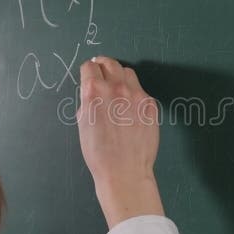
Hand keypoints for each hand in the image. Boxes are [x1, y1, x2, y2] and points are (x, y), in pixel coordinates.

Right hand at [77, 56, 163, 228]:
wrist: (124, 171)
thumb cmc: (98, 153)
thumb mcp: (83, 124)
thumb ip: (87, 102)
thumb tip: (92, 92)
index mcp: (94, 91)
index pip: (89, 66)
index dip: (88, 70)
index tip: (89, 73)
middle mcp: (115, 87)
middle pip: (110, 63)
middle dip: (103, 65)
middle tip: (102, 71)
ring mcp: (136, 94)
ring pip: (128, 72)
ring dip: (120, 76)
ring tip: (117, 89)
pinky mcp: (150, 104)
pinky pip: (140, 90)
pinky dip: (133, 94)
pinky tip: (130, 108)